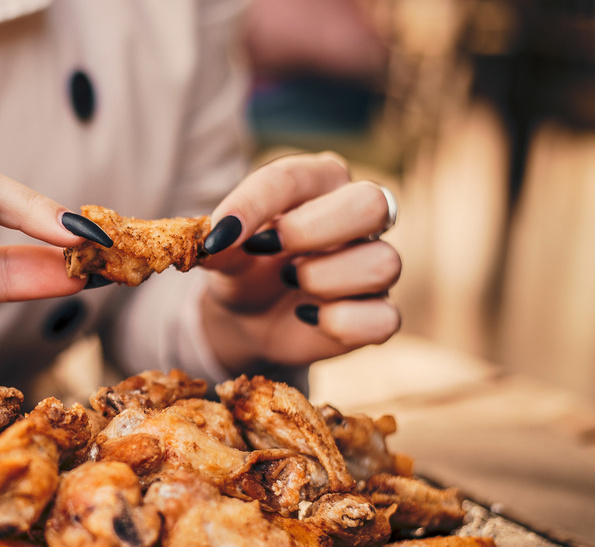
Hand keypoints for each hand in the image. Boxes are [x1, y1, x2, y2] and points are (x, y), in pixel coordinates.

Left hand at [197, 152, 400, 369]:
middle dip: (312, 231)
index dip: (254, 204)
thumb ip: (217, 243)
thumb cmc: (244, 266)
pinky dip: (340, 322)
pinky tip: (306, 316)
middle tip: (269, 250)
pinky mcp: (377, 311)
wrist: (249, 317)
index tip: (220, 235)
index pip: (294, 177)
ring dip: (324, 279)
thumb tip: (210, 241)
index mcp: (317, 183)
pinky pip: (384, 318)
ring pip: (383, 263)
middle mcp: (356, 216)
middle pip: (372, 203)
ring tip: (289, 281)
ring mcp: (372, 263)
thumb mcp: (222, 253)